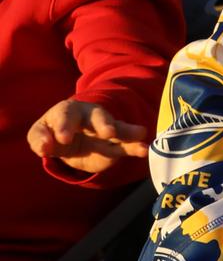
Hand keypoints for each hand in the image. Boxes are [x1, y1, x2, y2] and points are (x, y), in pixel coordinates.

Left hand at [28, 100, 148, 176]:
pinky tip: (144, 149)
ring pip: (118, 128)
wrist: (70, 140)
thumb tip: (45, 147)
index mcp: (68, 111)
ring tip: (139, 134)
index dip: (64, 126)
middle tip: (108, 133)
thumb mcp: (39, 135)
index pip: (66, 115)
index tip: (63, 140)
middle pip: (98, 116)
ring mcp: (106, 129)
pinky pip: (127, 145)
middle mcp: (90, 116)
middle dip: (104, 123)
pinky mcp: (116, 145)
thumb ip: (39, 140)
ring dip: (127, 131)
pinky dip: (136, 147)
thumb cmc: (52, 133)